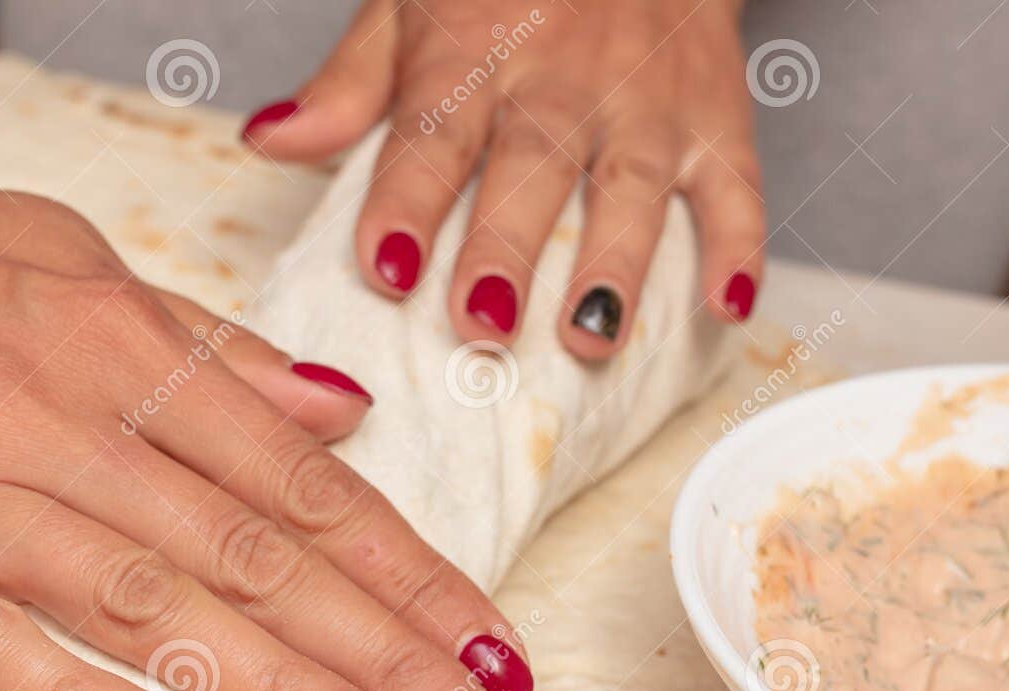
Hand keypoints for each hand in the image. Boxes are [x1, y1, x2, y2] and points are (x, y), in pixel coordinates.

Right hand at [0, 157, 529, 690]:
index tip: (488, 652)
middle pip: (253, 555)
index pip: (300, 484)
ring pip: (147, 604)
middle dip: (383, 655)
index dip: (408, 574)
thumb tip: (339, 409)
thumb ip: (211, 350)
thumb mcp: (77, 264)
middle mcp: (58, 421)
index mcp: (123, 349)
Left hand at [241, 0, 762, 357]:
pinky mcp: (716, 113)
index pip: (433, 132)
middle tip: (483, 326)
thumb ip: (350, 81)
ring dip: (614, 262)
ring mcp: (646, 98)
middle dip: (506, 245)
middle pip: (532, 165)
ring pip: (634, 183)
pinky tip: (726, 309)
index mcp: (474, 50)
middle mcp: (563, 77)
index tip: (385, 267)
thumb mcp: (412, 2)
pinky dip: (739, 246)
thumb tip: (269, 139)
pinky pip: (737, 182)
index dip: (408, 199)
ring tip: (588, 339)